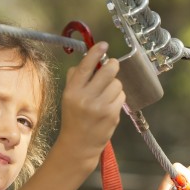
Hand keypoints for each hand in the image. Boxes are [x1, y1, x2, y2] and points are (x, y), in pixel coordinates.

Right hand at [57, 42, 125, 165]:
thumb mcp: (68, 97)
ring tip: (107, 94)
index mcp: (72, 91)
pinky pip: (121, 97)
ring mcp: (100, 107)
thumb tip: (91, 60)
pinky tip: (109, 105)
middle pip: (108, 71)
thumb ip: (76, 78)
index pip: (85, 67)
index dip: (96, 53)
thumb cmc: (74, 117)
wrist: (79, 145)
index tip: (104, 44)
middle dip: (113, 66)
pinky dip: (117, 98)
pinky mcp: (112, 115)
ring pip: (117, 84)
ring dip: (115, 86)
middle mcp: (86, 98)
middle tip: (112, 66)